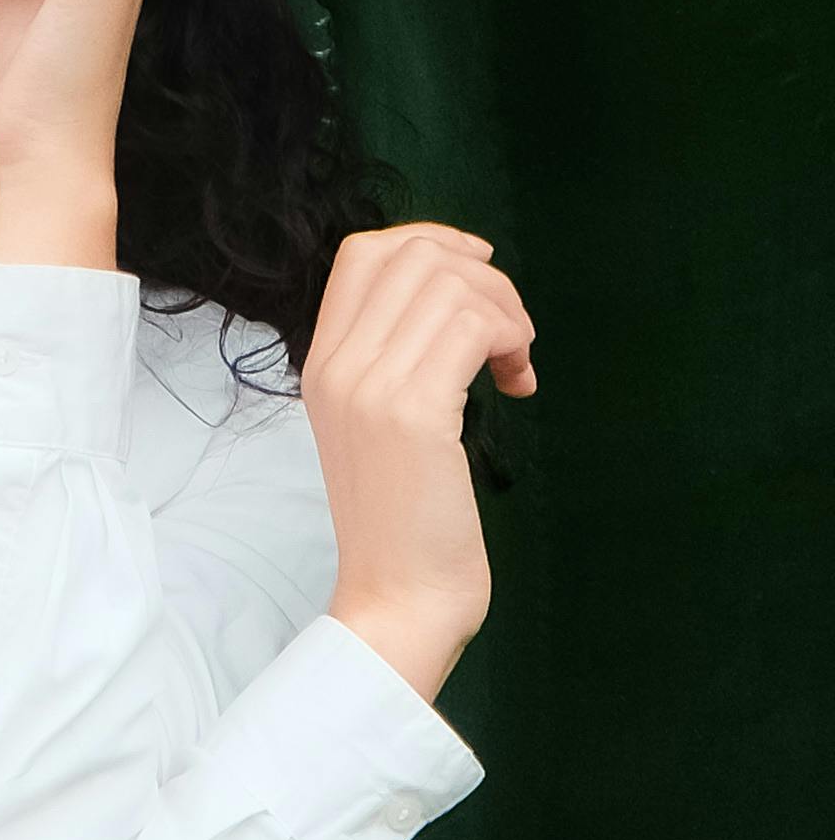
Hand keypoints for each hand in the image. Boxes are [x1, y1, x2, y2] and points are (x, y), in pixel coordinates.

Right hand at [303, 222, 536, 677]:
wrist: (398, 599)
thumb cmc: (405, 522)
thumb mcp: (379, 425)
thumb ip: (394, 362)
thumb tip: (454, 297)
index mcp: (322, 363)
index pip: (363, 254)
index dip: (431, 240)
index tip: (480, 271)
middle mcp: (337, 365)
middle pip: (413, 255)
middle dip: (483, 278)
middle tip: (511, 337)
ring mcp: (369, 387)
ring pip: (449, 284)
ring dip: (506, 311)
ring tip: (516, 365)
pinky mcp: (413, 414)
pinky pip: (471, 326)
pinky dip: (510, 340)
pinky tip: (518, 385)